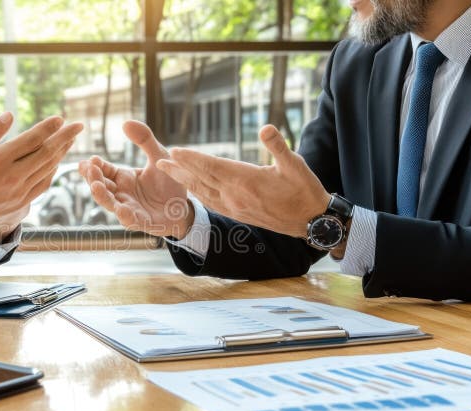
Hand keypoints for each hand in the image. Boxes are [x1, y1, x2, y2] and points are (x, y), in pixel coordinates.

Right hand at [0, 112, 82, 249]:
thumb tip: (10, 116)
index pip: (32, 140)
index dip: (49, 128)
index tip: (60, 118)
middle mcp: (12, 177)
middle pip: (47, 154)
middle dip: (65, 138)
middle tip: (78, 126)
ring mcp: (17, 193)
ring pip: (47, 170)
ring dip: (61, 154)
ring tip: (70, 141)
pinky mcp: (18, 204)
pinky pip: (42, 185)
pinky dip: (51, 172)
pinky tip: (55, 163)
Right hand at [79, 121, 193, 238]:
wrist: (184, 205)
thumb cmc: (168, 182)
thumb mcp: (158, 156)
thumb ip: (144, 140)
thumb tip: (126, 122)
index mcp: (123, 178)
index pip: (103, 170)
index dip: (94, 167)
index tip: (89, 160)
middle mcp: (122, 193)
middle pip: (101, 187)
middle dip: (93, 179)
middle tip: (89, 169)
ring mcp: (129, 208)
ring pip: (110, 204)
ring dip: (102, 196)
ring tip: (96, 186)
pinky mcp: (141, 222)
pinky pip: (130, 220)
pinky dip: (124, 216)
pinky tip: (121, 209)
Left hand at [155, 125, 330, 238]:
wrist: (310, 222)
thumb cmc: (304, 190)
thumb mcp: (296, 164)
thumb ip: (278, 146)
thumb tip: (265, 128)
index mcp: (247, 181)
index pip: (213, 167)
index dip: (192, 158)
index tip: (175, 150)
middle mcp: (236, 196)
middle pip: (201, 179)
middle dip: (179, 169)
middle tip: (160, 160)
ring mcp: (235, 207)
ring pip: (203, 192)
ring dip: (184, 180)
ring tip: (168, 171)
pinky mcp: (238, 214)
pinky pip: (211, 202)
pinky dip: (197, 193)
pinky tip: (191, 189)